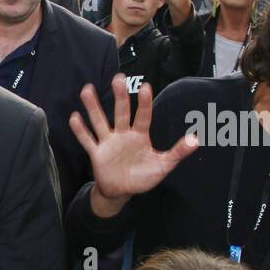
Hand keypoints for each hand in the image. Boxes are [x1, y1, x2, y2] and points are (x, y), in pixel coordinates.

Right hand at [68, 76, 198, 214]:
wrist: (121, 191)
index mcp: (139, 136)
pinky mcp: (96, 153)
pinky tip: (74, 117)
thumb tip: (195, 140)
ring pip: (100, 122)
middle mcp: (123, 135)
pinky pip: (87, 140)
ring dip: (93, 107)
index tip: (145, 87)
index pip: (143, 116)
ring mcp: (108, 143)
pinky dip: (80, 130)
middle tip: (118, 78)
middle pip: (120, 113)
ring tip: (87, 90)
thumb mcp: (163, 165)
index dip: (144, 103)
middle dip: (119, 97)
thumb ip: (177, 152)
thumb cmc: (143, 176)